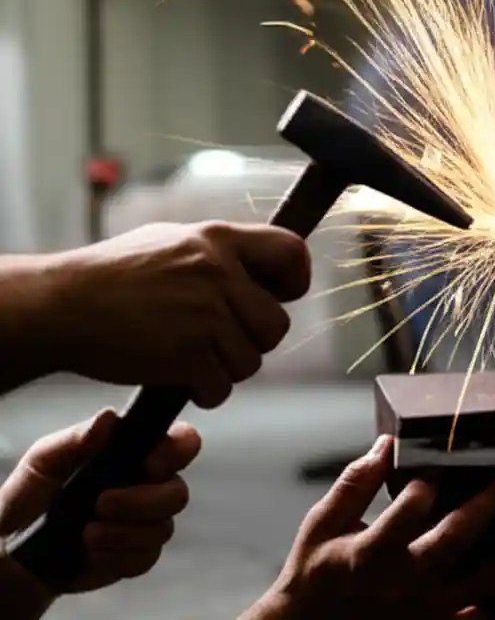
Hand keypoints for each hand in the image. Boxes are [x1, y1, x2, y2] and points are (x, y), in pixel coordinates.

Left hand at [0, 409, 200, 615]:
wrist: (13, 547)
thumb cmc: (31, 494)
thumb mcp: (46, 459)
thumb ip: (77, 438)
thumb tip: (110, 418)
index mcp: (135, 454)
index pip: (182, 442)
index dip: (178, 452)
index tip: (150, 465)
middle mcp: (149, 485)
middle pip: (179, 493)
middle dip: (142, 502)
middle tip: (100, 505)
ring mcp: (146, 522)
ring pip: (164, 528)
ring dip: (123, 533)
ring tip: (86, 535)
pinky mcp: (138, 554)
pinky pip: (146, 558)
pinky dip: (117, 557)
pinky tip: (90, 552)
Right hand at [43, 221, 309, 406]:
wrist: (61, 305)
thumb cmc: (113, 275)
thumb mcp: (171, 242)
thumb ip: (219, 254)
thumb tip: (264, 272)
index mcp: (218, 240)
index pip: (291, 251)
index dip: (294, 281)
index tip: (278, 296)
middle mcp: (218, 273)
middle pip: (276, 325)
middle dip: (252, 341)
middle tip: (217, 341)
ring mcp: (204, 314)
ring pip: (251, 361)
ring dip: (224, 369)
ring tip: (189, 356)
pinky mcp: (187, 354)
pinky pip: (221, 388)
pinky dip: (203, 392)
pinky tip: (178, 377)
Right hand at [242, 436, 494, 619]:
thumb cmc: (314, 571)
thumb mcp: (323, 523)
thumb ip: (354, 485)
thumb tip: (386, 445)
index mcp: (368, 553)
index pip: (405, 513)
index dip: (425, 485)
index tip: (441, 461)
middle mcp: (396, 582)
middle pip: (449, 544)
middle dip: (480, 510)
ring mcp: (413, 610)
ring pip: (469, 588)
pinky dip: (482, 614)